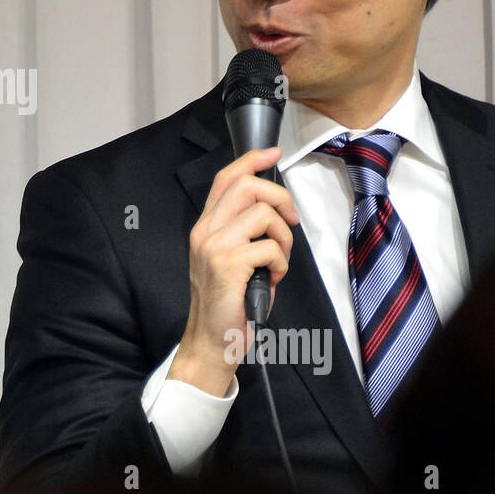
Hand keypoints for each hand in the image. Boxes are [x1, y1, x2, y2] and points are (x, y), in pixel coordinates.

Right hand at [167, 147, 299, 395]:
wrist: (212, 340)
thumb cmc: (228, 303)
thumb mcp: (230, 259)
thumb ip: (242, 232)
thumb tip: (275, 208)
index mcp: (206, 227)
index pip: (225, 179)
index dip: (251, 160)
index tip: (272, 153)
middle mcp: (205, 232)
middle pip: (247, 186)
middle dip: (280, 198)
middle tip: (289, 223)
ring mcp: (214, 247)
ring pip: (263, 215)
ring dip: (283, 238)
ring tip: (277, 262)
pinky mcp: (228, 264)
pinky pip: (271, 248)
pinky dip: (281, 264)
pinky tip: (271, 280)